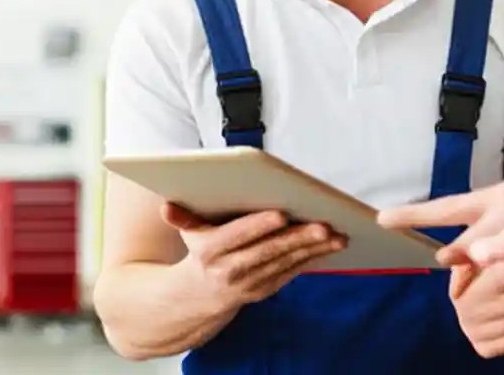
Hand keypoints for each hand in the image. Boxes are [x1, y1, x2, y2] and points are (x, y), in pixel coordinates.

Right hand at [163, 203, 346, 310]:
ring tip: (337, 234)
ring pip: (286, 263)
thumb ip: (181, 217)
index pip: (236, 236)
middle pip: (268, 251)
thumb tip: (165, 206)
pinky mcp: (266, 289)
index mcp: (210, 252)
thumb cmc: (198, 252)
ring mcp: (250, 283)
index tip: (280, 214)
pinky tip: (332, 245)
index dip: (258, 226)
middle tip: (323, 225)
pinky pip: (293, 271)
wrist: (197, 298)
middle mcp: (231, 270)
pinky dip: (314, 258)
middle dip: (297, 238)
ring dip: (313, 250)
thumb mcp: (186, 234)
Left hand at [377, 182, 503, 285]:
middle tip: (486, 272)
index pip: (448, 205)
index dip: (414, 214)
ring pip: (486, 261)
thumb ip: (485, 237)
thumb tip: (448, 259)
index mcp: (503, 195)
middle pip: (466, 246)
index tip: (383, 218)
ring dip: (502, 272)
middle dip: (467, 267)